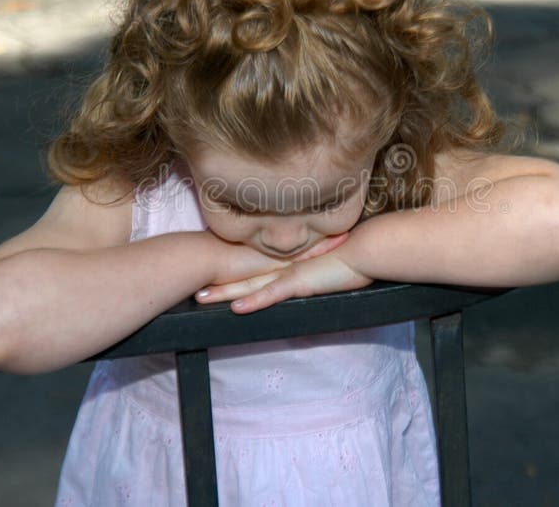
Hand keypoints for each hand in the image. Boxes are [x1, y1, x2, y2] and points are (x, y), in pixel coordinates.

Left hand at [195, 235, 371, 313]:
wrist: (365, 250)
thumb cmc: (350, 259)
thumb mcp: (325, 269)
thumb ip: (312, 274)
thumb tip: (306, 280)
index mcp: (287, 264)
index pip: (253, 270)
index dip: (231, 275)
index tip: (211, 278)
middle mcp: (282, 266)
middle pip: (244, 277)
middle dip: (218, 284)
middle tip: (194, 290)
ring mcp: (289, 273)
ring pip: (251, 285)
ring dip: (225, 293)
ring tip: (201, 298)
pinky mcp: (299, 281)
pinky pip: (272, 293)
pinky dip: (254, 301)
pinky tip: (237, 308)